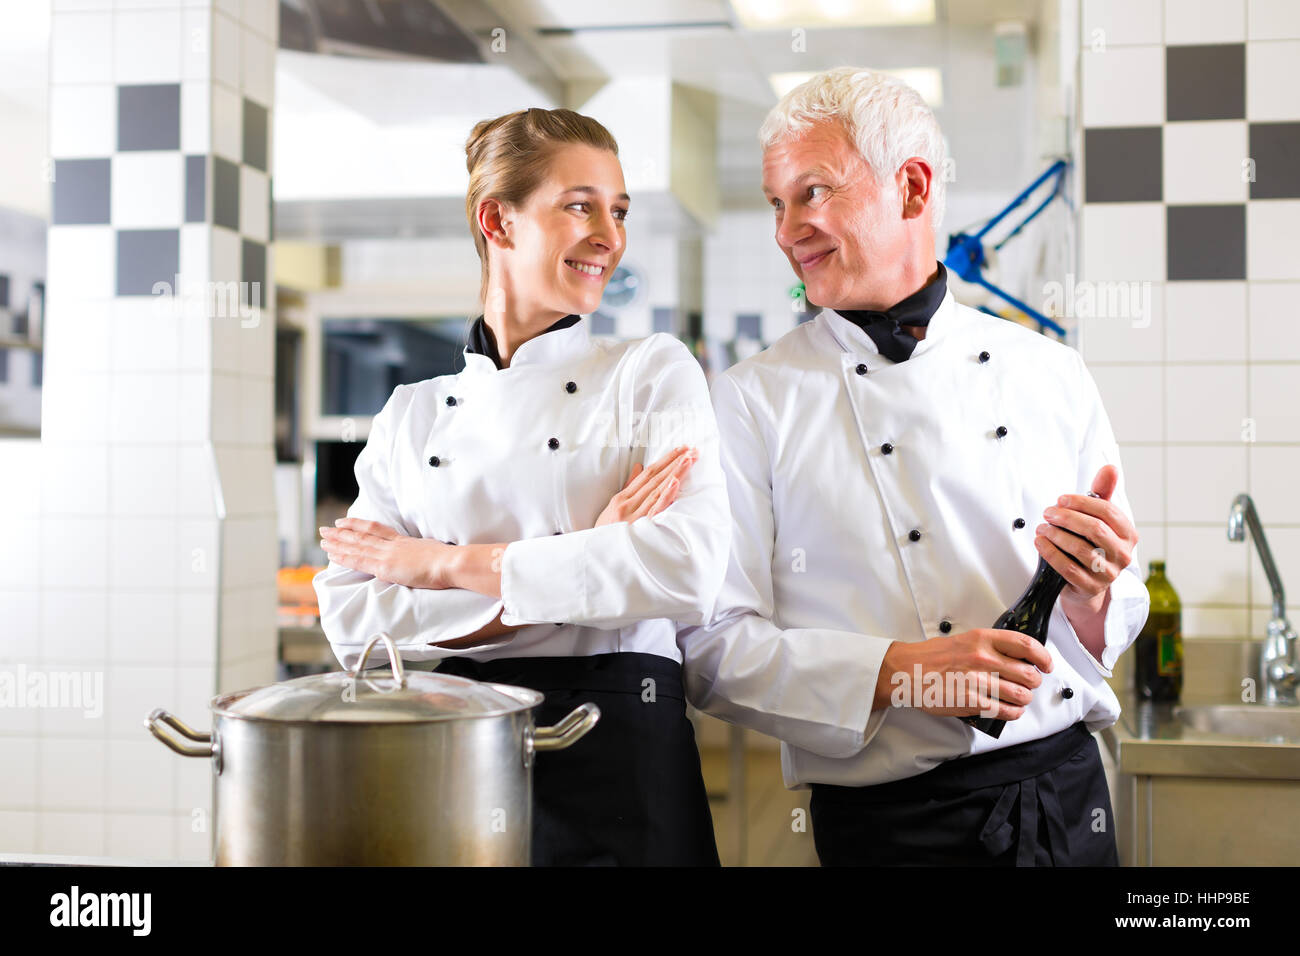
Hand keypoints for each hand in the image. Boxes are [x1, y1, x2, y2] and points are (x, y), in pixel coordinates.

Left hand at [319, 518, 455, 589]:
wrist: (450, 563)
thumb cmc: (448, 561)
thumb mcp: (434, 552)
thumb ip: (423, 554)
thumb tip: (424, 557)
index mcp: (404, 541)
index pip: (376, 530)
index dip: (358, 525)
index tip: (345, 522)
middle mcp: (392, 545)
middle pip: (361, 536)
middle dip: (341, 532)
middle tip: (324, 529)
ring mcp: (387, 555)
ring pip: (356, 546)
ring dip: (337, 542)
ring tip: (322, 539)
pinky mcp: (385, 567)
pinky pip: (359, 561)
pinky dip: (344, 556)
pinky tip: (333, 554)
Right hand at [595, 444, 697, 526]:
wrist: (595, 557)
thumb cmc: (604, 535)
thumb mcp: (611, 509)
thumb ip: (628, 487)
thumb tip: (639, 468)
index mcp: (622, 498)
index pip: (648, 474)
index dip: (665, 460)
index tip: (680, 450)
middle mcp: (629, 504)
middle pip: (655, 478)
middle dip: (674, 462)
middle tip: (692, 450)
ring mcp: (635, 516)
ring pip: (658, 490)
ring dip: (674, 473)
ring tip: (688, 460)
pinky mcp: (640, 529)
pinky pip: (656, 510)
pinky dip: (665, 496)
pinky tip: (675, 483)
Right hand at [872, 628, 1052, 720]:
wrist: (906, 671)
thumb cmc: (931, 657)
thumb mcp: (963, 639)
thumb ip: (989, 646)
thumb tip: (1015, 656)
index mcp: (982, 639)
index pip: (1026, 645)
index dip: (1043, 657)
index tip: (1046, 664)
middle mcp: (983, 658)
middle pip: (1028, 673)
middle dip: (1033, 682)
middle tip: (1028, 684)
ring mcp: (978, 681)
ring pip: (1021, 695)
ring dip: (1024, 699)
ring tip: (1018, 699)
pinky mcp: (972, 702)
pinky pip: (1006, 711)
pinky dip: (1013, 713)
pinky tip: (1009, 710)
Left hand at [1035, 464, 1138, 615]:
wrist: (1087, 585)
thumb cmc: (1092, 545)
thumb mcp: (1099, 519)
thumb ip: (1102, 493)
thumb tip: (1110, 468)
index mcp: (1128, 534)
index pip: (1108, 511)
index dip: (1082, 503)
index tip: (1061, 499)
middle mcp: (1123, 554)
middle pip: (1094, 529)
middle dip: (1066, 518)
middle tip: (1048, 513)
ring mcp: (1108, 574)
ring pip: (1080, 549)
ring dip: (1055, 535)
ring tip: (1042, 528)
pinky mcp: (1090, 588)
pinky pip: (1067, 568)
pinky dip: (1050, 553)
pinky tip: (1040, 542)